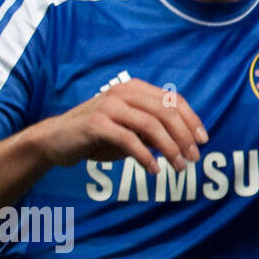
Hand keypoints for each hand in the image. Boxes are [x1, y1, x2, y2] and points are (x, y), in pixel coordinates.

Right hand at [35, 78, 207, 172]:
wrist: (55, 140)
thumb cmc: (99, 136)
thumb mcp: (132, 130)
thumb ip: (155, 130)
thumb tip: (188, 142)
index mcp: (136, 89)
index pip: (174, 100)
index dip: (192, 120)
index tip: (203, 140)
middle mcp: (124, 92)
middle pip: (166, 112)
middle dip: (185, 136)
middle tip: (194, 158)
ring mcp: (109, 106)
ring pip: (151, 125)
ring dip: (170, 148)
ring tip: (179, 166)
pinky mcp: (95, 123)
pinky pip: (129, 140)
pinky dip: (145, 156)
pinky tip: (154, 169)